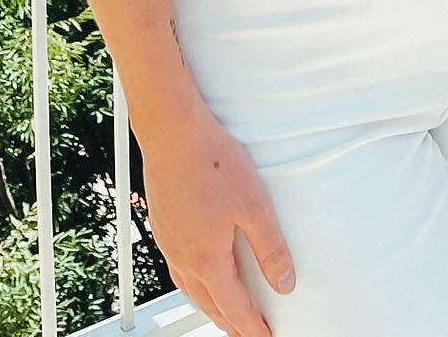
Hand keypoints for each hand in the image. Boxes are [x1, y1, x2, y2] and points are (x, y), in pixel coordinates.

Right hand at [140, 97, 295, 336]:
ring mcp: (168, 242)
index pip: (234, 307)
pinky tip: (199, 270)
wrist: (172, 131)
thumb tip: (285, 283)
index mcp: (206, 259)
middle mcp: (182, 257)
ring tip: (224, 311)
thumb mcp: (254, 206)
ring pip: (190, 288)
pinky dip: (193, 281)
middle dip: (229, 323)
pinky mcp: (162, 225)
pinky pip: (178, 267)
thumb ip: (270, 249)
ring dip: (209, 305)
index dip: (252, 327)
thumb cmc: (212, 161)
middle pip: (208, 304)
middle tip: (246, 332)